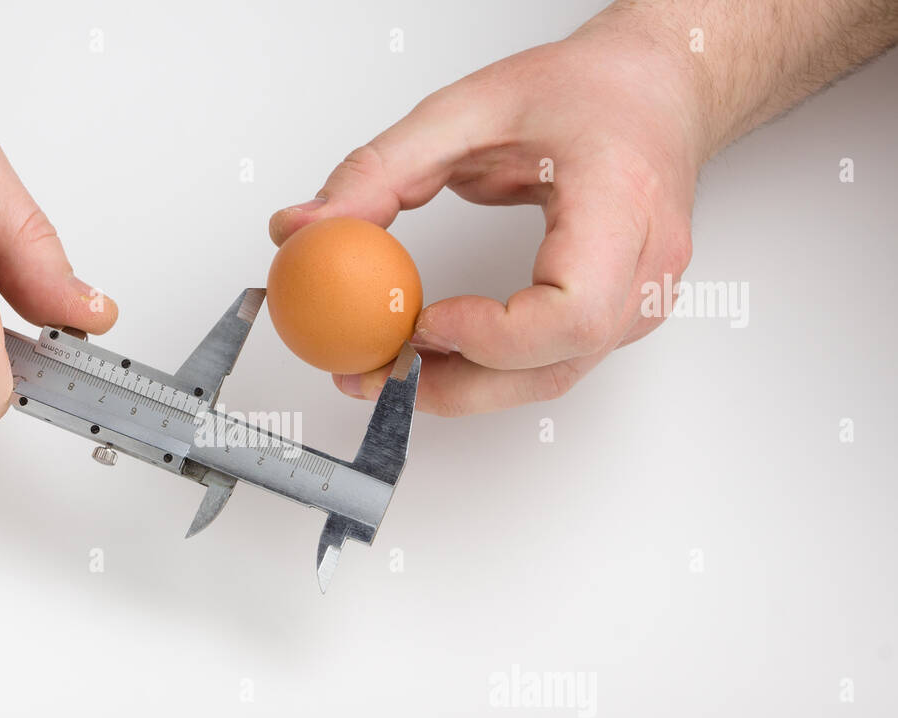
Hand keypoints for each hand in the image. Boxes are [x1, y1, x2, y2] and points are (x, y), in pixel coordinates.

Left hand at [269, 30, 700, 415]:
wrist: (657, 91)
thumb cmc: (585, 91)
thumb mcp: (466, 109)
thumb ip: (378, 171)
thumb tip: (300, 230)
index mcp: (621, 199)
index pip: (572, 308)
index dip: (492, 335)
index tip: (424, 322)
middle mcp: (644, 262)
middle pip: (555, 365)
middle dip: (454, 383)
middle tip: (371, 371)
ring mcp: (641, 299)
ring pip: (550, 379)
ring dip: (463, 385)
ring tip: (387, 365)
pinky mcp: (620, 317)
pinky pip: (551, 366)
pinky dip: (487, 369)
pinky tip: (433, 350)